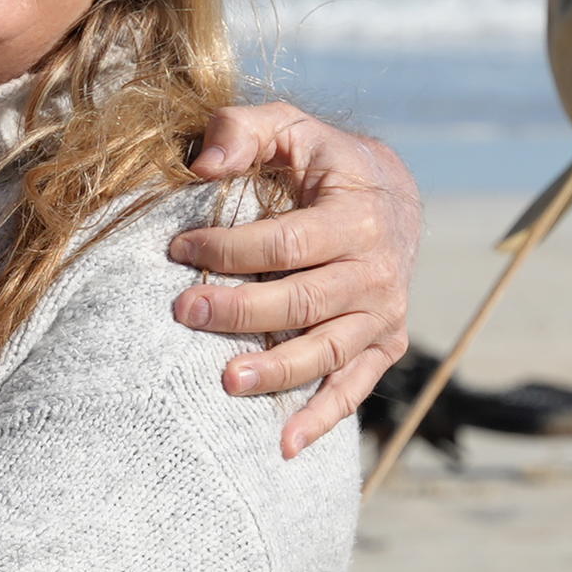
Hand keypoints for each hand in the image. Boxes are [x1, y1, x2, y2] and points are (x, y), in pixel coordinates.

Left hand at [171, 103, 422, 454]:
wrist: (394, 195)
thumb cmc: (325, 161)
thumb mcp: (289, 127)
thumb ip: (242, 129)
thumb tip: (202, 165)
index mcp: (358, 215)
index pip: (286, 242)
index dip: (229, 249)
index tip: (177, 250)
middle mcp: (379, 270)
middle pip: (304, 300)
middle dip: (240, 310)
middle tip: (185, 312)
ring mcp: (384, 313)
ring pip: (327, 350)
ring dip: (277, 370)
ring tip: (225, 382)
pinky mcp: (385, 344)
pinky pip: (354, 386)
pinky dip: (323, 419)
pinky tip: (285, 445)